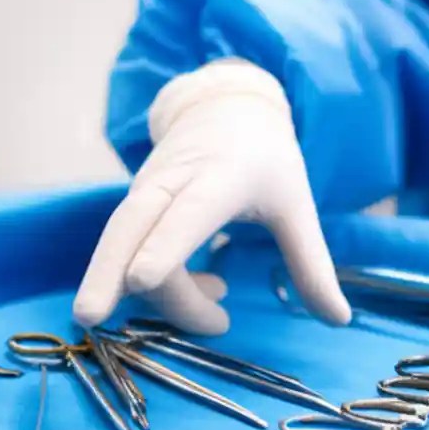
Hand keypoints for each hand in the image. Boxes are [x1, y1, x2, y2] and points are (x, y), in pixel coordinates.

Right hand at [73, 60, 351, 334]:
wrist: (224, 107)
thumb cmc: (265, 160)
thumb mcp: (298, 205)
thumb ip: (311, 265)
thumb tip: (338, 321)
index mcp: (218, 177)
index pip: (185, 215)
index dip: (164, 248)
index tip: (144, 280)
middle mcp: (170, 182)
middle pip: (127, 229)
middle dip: (105, 273)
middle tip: (90, 318)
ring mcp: (144, 192)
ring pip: (122, 245)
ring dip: (152, 294)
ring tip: (219, 318)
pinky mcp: (133, 206)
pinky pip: (127, 249)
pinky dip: (156, 282)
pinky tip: (207, 290)